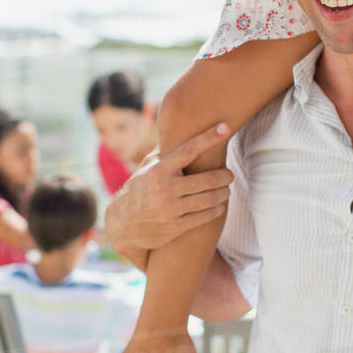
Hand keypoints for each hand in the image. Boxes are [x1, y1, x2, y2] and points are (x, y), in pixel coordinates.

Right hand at [104, 123, 233, 268]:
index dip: (209, 137)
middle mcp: (165, 188)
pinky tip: (219, 205)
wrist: (122, 224)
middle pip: (208, 179)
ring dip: (224, 193)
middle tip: (230, 174)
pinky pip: (205, 216)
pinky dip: (217, 209)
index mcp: (159, 170)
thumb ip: (164, 151)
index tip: (226, 127)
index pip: (189, 149)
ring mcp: (171, 209)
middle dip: (225, 176)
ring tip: (226, 189)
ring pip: (210, 198)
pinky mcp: (176, 226)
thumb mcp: (146, 167)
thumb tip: (178, 126)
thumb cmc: (139, 188)